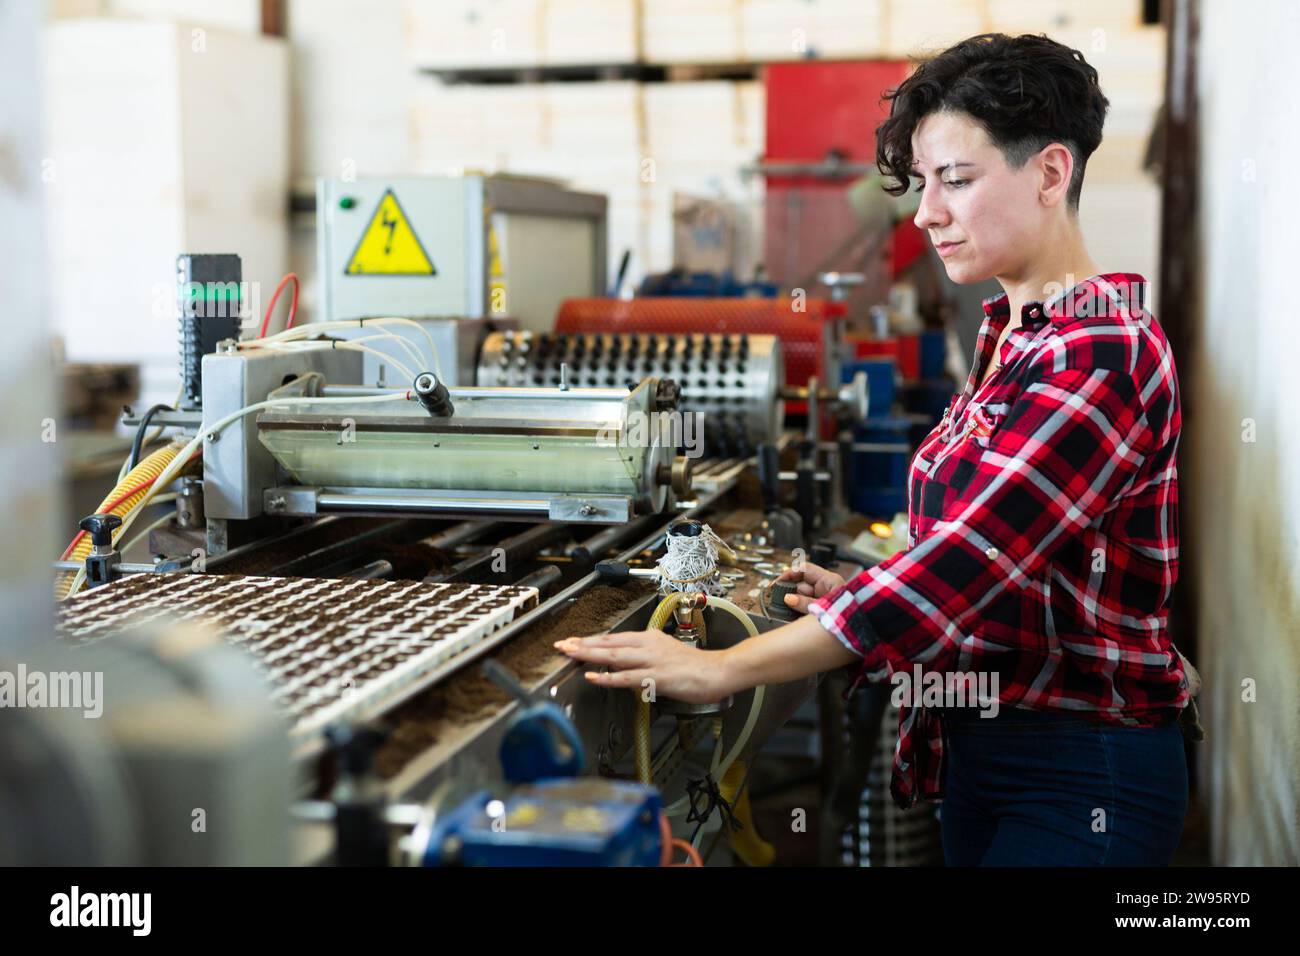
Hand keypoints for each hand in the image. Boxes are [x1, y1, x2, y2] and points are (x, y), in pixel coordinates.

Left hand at [553, 629, 730, 703]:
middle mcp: (648, 645)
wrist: (720, 671)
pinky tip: (593, 677)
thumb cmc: (697, 667)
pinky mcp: (658, 676)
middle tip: (562, 645)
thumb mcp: (666, 655)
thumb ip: (645, 658)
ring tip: (570, 654)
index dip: (592, 640)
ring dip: (589, 655)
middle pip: (609, 643)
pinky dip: (608, 677)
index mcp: (650, 638)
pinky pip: (627, 677)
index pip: (615, 638)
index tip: (573, 641)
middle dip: (583, 644)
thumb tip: (627, 664)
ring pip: (614, 655)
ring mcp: (652, 660)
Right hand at [777, 561, 845, 613]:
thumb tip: (788, 599)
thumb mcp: (824, 606)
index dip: (789, 573)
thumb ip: (805, 603)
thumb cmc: (851, 613)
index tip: (777, 582)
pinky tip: (795, 614)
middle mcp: (826, 586)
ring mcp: (823, 597)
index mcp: (828, 580)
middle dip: (791, 592)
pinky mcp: (822, 607)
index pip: (804, 569)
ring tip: (788, 610)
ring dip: (794, 603)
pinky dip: (800, 609)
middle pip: (801, 583)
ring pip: (802, 596)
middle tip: (780, 600)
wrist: (864, 627)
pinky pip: (806, 605)